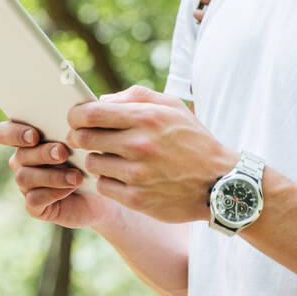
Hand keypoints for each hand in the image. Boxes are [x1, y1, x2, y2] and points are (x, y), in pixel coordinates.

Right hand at [0, 119, 117, 229]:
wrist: (107, 190)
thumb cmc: (95, 155)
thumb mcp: (90, 134)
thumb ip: (85, 116)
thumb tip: (95, 101)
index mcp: (29, 138)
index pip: (4, 132)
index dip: (13, 133)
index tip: (35, 135)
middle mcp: (23, 161)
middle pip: (19, 155)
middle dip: (41, 153)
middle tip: (62, 152)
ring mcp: (27, 184)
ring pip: (24, 177)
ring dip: (51, 175)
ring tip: (76, 176)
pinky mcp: (35, 206)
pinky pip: (34, 199)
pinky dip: (53, 193)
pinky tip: (71, 188)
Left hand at [65, 85, 238, 223]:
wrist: (220, 182)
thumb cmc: (194, 140)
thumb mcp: (173, 106)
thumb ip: (136, 96)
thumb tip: (102, 100)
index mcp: (147, 118)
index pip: (91, 114)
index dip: (76, 115)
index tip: (77, 118)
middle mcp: (139, 145)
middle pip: (84, 138)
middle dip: (80, 137)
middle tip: (86, 139)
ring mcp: (137, 174)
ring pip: (92, 164)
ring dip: (96, 160)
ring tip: (111, 158)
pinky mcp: (137, 199)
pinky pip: (103, 187)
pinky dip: (108, 181)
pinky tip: (121, 176)